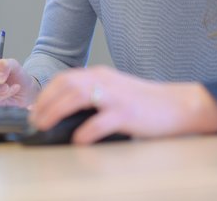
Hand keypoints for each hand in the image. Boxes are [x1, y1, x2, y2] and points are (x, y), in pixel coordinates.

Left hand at [29, 66, 216, 142]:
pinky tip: (77, 140)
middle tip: (36, 120)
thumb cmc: (147, 103)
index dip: (46, 93)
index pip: (65, 78)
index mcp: (101, 75)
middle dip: (45, 102)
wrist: (180, 105)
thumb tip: (66, 112)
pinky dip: (84, 132)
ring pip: (76, 97)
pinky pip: (99, 122)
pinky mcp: (127, 114)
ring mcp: (116, 96)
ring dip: (56, 111)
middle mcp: (105, 81)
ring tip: (45, 126)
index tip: (36, 108)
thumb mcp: (116, 92)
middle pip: (65, 85)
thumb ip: (94, 96)